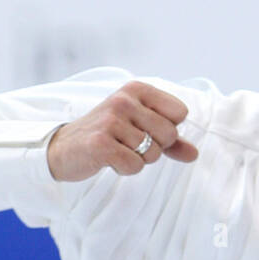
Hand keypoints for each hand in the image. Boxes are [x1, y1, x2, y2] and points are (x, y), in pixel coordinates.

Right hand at [46, 80, 199, 181]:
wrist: (64, 148)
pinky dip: (125, 169)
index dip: (168, 130)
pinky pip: (135, 166)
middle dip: (154, 149)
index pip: (180, 113)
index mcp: (136, 89)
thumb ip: (169, 140)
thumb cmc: (106, 137)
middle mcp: (124, 100)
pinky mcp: (101, 144)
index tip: (145, 130)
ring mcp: (111, 121)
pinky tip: (109, 161)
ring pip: (153, 154)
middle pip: (170, 135)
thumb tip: (194, 154)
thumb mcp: (138, 130)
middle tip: (129, 144)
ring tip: (116, 150)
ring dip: (137, 160)